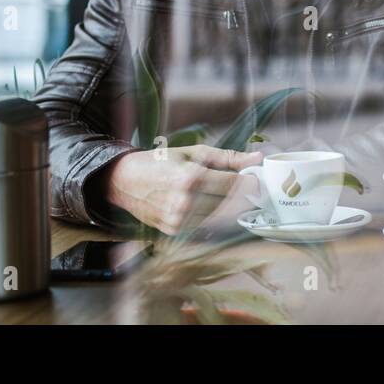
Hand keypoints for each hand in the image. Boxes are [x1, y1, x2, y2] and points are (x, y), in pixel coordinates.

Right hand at [103, 145, 261, 234]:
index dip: (251, 182)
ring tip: (228, 195)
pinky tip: (211, 205)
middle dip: (244, 196)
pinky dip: (213, 216)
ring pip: (220, 217)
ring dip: (229, 207)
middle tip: (250, 188)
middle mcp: (185, 201)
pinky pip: (205, 226)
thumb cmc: (162, 162)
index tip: (257, 178)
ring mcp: (179, 219)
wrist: (125, 181)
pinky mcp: (174, 231)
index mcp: (191, 177)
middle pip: (230, 204)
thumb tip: (258, 158)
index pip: (234, 185)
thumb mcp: (194, 152)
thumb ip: (228, 157)